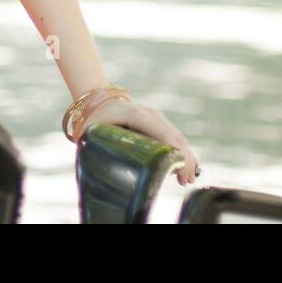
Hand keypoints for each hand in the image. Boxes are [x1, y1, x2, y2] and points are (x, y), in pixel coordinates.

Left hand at [78, 98, 201, 185]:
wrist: (101, 102)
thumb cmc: (94, 121)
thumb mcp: (91, 132)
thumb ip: (94, 148)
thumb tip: (94, 177)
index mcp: (132, 112)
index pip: (153, 127)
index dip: (167, 143)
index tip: (177, 163)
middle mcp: (149, 113)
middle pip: (170, 134)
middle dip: (181, 156)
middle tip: (185, 179)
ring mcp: (157, 117)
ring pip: (177, 136)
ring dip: (186, 156)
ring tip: (189, 178)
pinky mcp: (160, 124)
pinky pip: (175, 138)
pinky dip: (183, 152)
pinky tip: (189, 167)